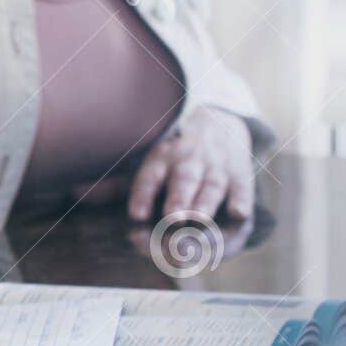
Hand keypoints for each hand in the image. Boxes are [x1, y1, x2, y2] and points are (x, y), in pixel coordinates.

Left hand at [127, 107, 254, 223]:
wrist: (221, 125)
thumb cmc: (177, 160)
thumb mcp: (154, 161)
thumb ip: (131, 185)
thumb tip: (103, 203)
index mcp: (162, 157)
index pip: (150, 175)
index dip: (143, 194)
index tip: (137, 216)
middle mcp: (189, 161)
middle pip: (183, 179)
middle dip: (178, 199)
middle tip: (172, 218)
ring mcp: (217, 168)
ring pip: (211, 186)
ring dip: (205, 203)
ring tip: (198, 219)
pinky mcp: (240, 176)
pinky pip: (242, 188)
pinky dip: (241, 200)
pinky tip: (238, 213)